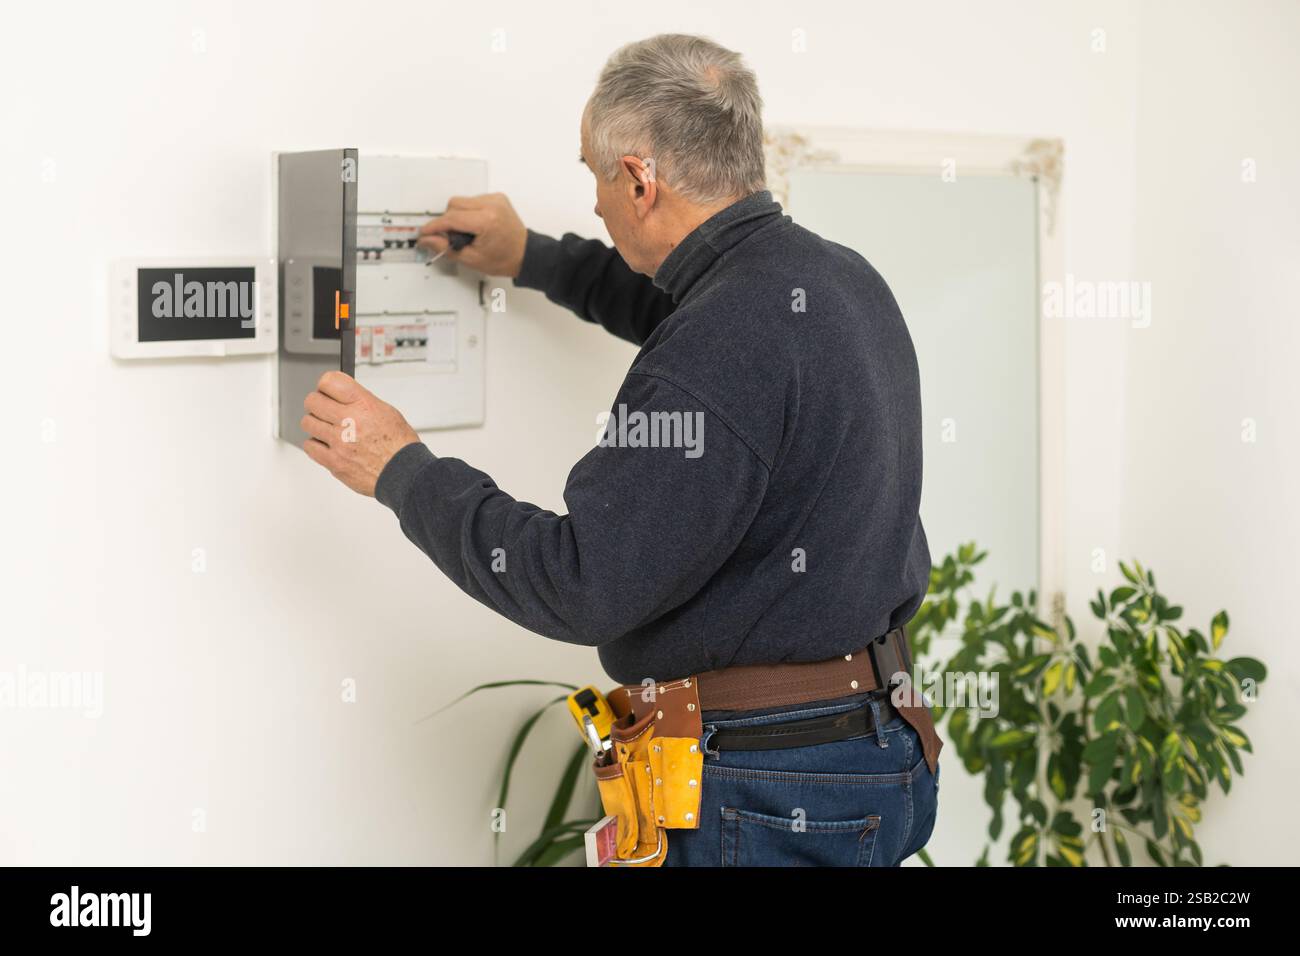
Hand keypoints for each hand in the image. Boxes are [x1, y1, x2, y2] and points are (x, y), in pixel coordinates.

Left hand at [301, 371, 420, 496]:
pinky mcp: (333, 461)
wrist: (404, 474)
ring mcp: (339, 442)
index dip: (325, 384)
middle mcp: (349, 421)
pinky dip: (315, 445)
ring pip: (308, 422)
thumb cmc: (400, 446)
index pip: (329, 381)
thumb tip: (343, 397)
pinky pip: (309, 446)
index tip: (326, 389)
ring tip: (327, 429)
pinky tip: (327, 445)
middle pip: (312, 401)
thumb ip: (362, 402)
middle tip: (324, 409)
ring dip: (316, 424)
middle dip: (317, 403)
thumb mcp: (387, 412)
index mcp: (364, 405)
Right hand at [417, 193, 527, 277]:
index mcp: (487, 221)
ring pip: (462, 201)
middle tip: (452, 237)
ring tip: (467, 233)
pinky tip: (476, 226)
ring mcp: (495, 199)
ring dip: (458, 216)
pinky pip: (472, 200)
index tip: (425, 233)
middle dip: (448, 221)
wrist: (525, 254)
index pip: (452, 218)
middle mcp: (492, 205)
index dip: (435, 226)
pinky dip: (469, 212)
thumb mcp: (471, 259)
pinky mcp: (497, 197)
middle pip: (454, 204)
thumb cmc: (504, 259)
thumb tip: (427, 239)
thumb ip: (446, 247)